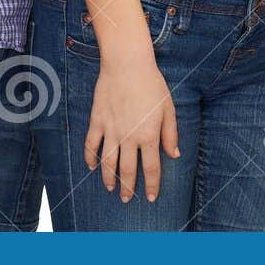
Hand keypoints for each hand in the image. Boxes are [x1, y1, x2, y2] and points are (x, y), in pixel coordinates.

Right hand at [85, 45, 179, 203]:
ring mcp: (111, 131)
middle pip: (127, 171)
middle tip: (126, 199)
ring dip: (109, 179)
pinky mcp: (97, 122)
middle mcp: (129, 138)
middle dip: (128, 189)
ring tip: (111, 189)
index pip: (151, 168)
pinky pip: (91, 146)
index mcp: (149, 136)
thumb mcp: (168, 108)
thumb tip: (174, 154)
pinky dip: (90, 159)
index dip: (151, 186)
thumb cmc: (152, 84)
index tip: (151, 198)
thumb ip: (171, 134)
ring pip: (107, 163)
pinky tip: (92, 166)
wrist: (128, 65)